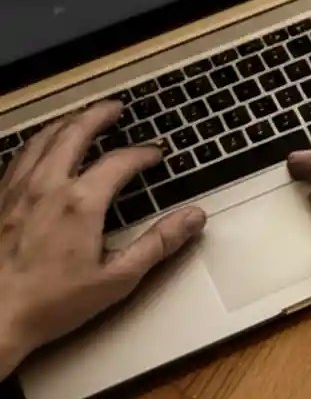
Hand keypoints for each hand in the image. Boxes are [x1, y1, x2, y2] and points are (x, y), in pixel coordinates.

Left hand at [0, 101, 205, 376]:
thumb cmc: (50, 303)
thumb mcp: (116, 279)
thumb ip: (158, 244)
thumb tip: (193, 218)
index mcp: (80, 202)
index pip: (119, 161)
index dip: (143, 153)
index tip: (155, 153)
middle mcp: (46, 186)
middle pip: (74, 133)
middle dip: (98, 116)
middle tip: (115, 108)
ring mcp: (16, 191)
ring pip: (41, 140)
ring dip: (65, 123)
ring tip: (80, 118)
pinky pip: (17, 158)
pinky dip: (36, 144)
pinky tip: (39, 150)